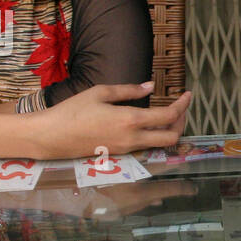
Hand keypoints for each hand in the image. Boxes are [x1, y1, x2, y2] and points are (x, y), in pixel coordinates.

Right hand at [33, 83, 191, 159]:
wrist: (52, 137)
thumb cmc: (72, 111)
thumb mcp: (100, 92)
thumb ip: (128, 90)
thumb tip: (150, 86)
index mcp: (130, 120)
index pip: (168, 116)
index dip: (183, 105)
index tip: (188, 94)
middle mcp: (133, 138)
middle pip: (172, 136)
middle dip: (182, 122)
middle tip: (181, 107)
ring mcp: (127, 149)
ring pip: (160, 144)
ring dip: (170, 130)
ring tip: (168, 114)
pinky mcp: (119, 153)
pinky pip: (146, 147)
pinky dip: (155, 136)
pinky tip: (150, 124)